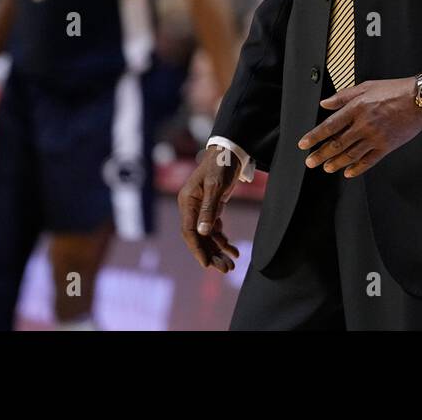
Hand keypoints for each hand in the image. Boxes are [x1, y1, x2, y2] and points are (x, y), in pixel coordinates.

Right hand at [177, 148, 242, 272]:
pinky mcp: (211, 208)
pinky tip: (233, 251)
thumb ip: (209, 209)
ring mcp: (201, 209)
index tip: (207, 265)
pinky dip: (223, 241)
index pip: (189, 231)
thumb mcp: (216, 186)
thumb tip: (203, 233)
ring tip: (230, 266)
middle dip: (211, 255)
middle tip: (225, 270)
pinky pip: (214, 230)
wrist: (229, 151)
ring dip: (218, 251)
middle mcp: (191, 207)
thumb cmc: (220, 165)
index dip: (197, 249)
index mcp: (187, 201)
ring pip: (207, 236)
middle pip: (198, 237)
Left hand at [298, 76, 421, 177]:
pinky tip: (348, 172)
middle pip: (337, 144)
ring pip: (351, 154)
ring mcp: (375, 137)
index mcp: (356, 108)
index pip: (330, 126)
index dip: (315, 136)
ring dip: (336, 163)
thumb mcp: (366, 86)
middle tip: (310, 162)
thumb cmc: (394, 89)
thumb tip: (325, 103)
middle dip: (321, 154)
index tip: (304, 144)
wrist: (420, 99)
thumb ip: (343, 96)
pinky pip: (369, 161)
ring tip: (326, 168)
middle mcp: (364, 124)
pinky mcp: (387, 146)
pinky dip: (357, 168)